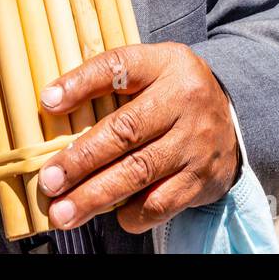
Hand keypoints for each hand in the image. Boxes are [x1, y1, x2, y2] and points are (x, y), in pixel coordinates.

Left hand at [37, 43, 240, 233]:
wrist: (230, 119)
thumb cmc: (172, 94)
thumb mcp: (150, 71)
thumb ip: (109, 83)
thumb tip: (51, 106)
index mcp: (166, 64)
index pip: (120, 67)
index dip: (81, 83)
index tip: (47, 103)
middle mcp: (185, 99)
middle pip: (126, 131)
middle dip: (82, 160)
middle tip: (50, 182)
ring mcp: (195, 142)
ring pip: (140, 172)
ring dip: (96, 196)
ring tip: (64, 213)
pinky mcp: (202, 178)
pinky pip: (160, 203)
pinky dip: (131, 213)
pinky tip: (110, 215)